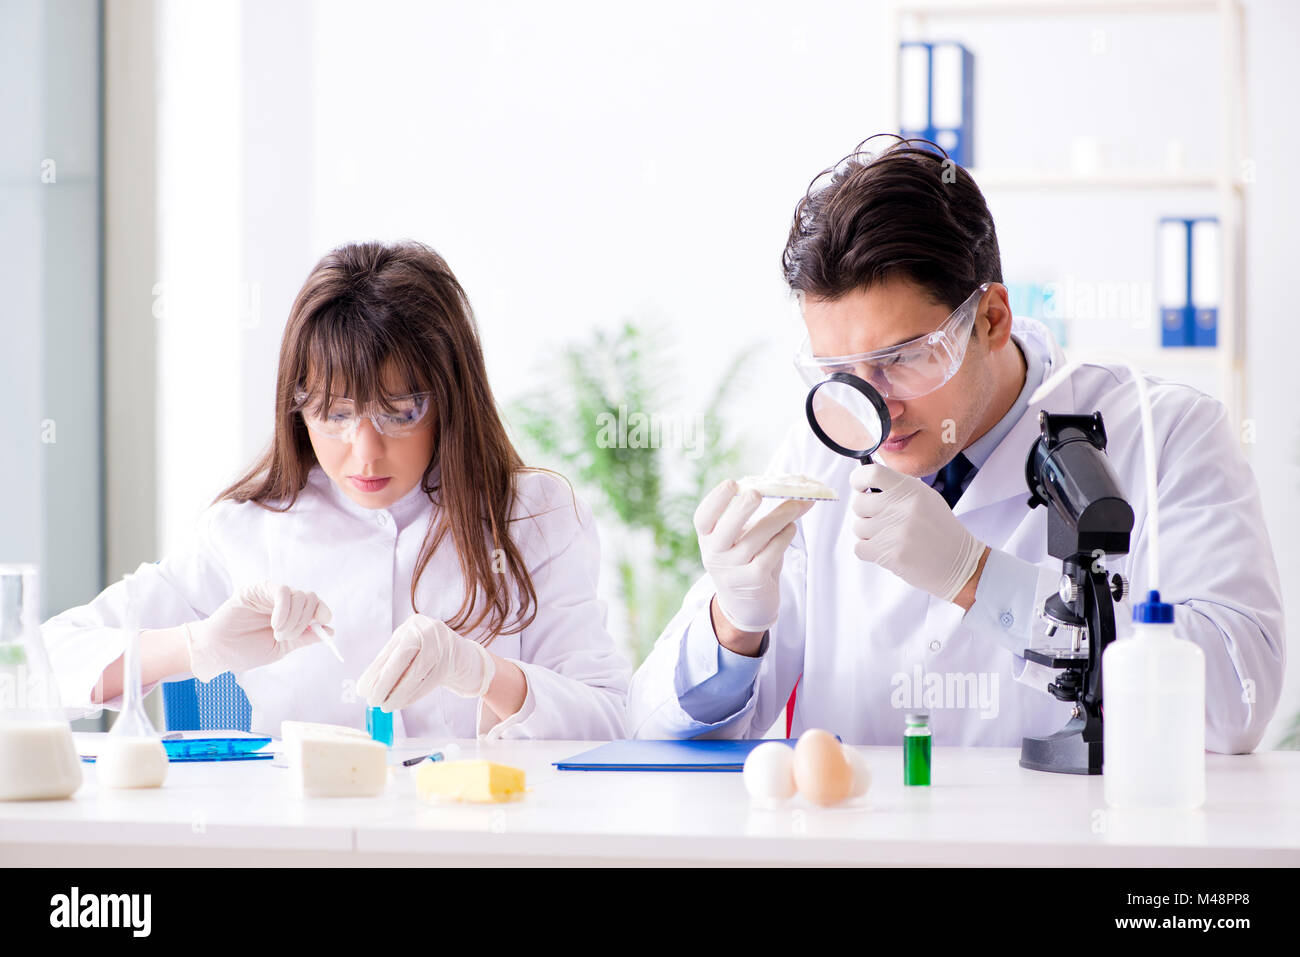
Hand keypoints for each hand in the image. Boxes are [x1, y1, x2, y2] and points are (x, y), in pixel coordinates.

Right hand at [185, 582, 328, 680]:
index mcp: (292, 616)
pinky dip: (284, 609)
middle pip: (311, 598)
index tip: (321, 623)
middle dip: (305, 620)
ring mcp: (271, 595)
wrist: (219, 651)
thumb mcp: (281, 649)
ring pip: (299, 595)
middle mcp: (284, 603)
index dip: (323, 612)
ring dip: (293, 619)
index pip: (316, 605)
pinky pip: (282, 591)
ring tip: (278, 633)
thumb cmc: (246, 651)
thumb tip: (330, 631)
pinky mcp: (257, 589)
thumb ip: (303, 638)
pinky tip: (275, 623)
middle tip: (287, 637)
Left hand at [356, 613, 495, 711]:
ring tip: (385, 706)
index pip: (389, 651)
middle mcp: (427, 629)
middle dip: (384, 682)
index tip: (362, 690)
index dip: (374, 672)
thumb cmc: (433, 657)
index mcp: (413, 625)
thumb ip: (394, 664)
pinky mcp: (452, 661)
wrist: (467, 658)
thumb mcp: (413, 653)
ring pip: (415, 673)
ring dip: (398, 693)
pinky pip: (428, 682)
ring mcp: (442, 644)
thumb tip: (368, 687)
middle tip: (372, 701)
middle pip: (401, 657)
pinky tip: (401, 703)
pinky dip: (412, 695)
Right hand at [695, 480, 812, 633]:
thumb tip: (793, 492)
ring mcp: (732, 570)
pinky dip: (782, 539)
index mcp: (708, 538)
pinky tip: (791, 529)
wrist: (745, 604)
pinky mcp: (752, 581)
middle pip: (725, 530)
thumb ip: (757, 516)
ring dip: (777, 519)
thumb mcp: (740, 538)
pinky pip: (769, 555)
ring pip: (755, 540)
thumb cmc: (745, 560)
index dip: (715, 500)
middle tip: (756, 493)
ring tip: (795, 506)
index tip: (731, 483)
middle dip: (741, 510)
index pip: (703, 518)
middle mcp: (715, 555)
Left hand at [850, 462, 985, 602]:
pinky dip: (869, 551)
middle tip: (882, 521)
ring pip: (858, 527)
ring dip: (869, 534)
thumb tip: (865, 484)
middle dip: (865, 513)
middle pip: (859, 503)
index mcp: (911, 489)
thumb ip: (897, 489)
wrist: (959, 563)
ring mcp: (895, 531)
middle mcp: (902, 507)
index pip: (871, 473)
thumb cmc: (939, 530)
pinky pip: (859, 548)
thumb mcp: (925, 498)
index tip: (860, 487)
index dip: (858, 480)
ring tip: (891, 538)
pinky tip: (888, 550)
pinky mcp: (890, 554)